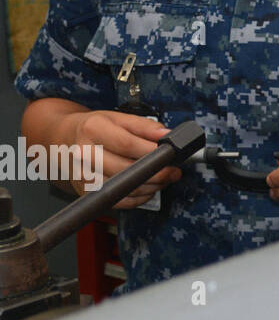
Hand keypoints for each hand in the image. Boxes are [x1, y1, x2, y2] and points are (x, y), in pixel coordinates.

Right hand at [66, 110, 180, 208]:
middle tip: (173, 171)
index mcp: (93, 130)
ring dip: (150, 186)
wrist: (64, 138)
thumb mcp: (117, 117)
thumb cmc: (93, 127)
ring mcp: (83, 174)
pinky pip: (116, 201)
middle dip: (157, 172)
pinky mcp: (85, 191)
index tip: (170, 154)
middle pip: (126, 169)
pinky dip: (137, 198)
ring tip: (164, 179)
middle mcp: (84, 154)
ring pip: (123, 188)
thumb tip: (167, 134)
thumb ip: (144, 126)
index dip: (152, 151)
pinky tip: (148, 189)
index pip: (127, 144)